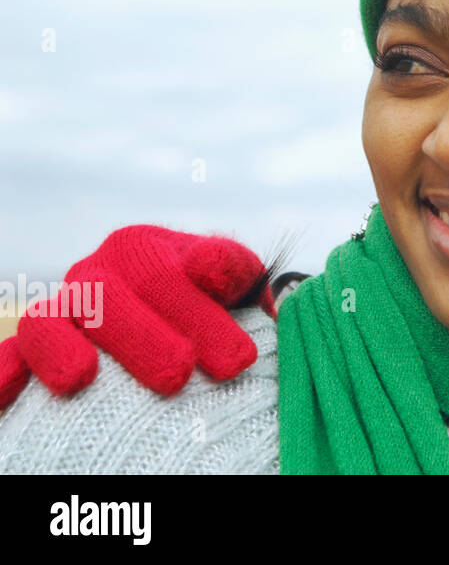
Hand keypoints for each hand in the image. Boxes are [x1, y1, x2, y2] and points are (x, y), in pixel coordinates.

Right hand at [0, 225, 271, 408]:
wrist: (188, 318)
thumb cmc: (217, 301)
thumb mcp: (234, 279)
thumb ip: (230, 269)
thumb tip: (207, 269)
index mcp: (140, 248)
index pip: (165, 279)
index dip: (199, 318)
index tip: (236, 361)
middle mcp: (93, 275)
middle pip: (107, 300)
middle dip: (142, 338)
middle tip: (178, 374)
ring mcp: (59, 311)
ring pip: (46, 323)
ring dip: (59, 349)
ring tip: (79, 379)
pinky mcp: (32, 349)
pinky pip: (9, 355)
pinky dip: (3, 370)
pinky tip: (5, 390)